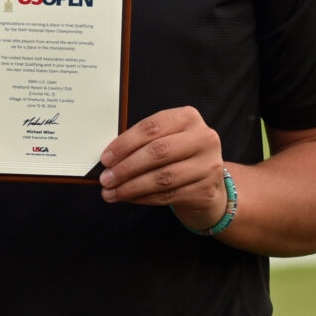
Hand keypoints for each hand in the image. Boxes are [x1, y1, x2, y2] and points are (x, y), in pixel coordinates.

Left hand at [99, 106, 228, 230]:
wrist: (209, 184)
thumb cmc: (179, 157)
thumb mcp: (167, 139)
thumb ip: (142, 144)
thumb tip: (109, 160)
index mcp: (188, 118)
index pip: (151, 128)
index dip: (125, 143)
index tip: (106, 158)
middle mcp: (203, 138)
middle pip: (158, 152)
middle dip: (126, 167)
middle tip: (106, 179)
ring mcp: (208, 165)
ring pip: (162, 178)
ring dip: (132, 187)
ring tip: (112, 192)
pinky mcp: (206, 190)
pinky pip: (168, 196)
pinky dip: (143, 198)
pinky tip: (129, 198)